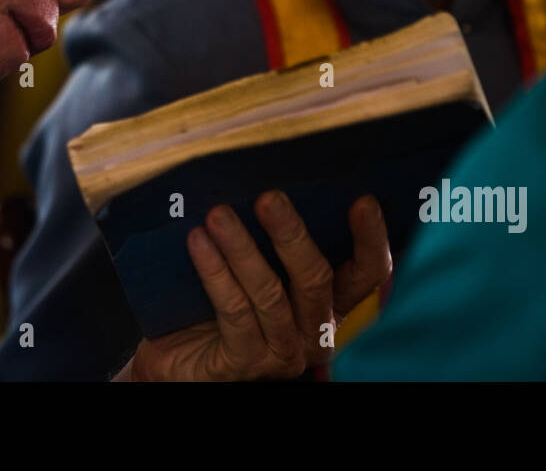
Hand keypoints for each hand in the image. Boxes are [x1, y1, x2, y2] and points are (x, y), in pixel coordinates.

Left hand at [113, 191, 391, 380]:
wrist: (175, 357)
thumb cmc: (214, 304)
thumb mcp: (254, 266)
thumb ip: (273, 239)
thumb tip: (273, 180)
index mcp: (327, 305)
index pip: (366, 275)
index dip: (370, 240)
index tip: (362, 201)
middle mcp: (314, 334)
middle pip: (317, 280)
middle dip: (293, 234)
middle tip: (269, 197)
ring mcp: (281, 353)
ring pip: (271, 295)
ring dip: (243, 249)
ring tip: (218, 214)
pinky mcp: (243, 364)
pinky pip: (233, 311)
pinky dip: (215, 273)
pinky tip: (197, 242)